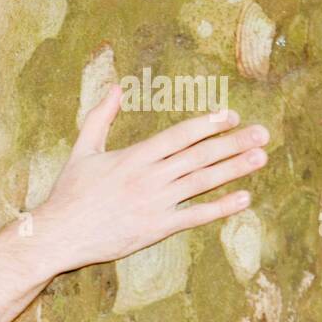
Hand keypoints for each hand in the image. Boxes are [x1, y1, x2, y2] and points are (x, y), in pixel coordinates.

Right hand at [32, 84, 269, 274]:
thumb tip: (114, 88)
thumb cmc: (68, 193)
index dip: (208, 124)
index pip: (179, 135)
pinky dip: (221, 207)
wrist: (59, 233)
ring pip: (202, 182)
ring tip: (261, 157)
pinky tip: (244, 198)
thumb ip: (100, 118)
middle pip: (199, 155)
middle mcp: (149, 177)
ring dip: (234, 169)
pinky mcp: (156, 228)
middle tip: (262, 133)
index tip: (231, 116)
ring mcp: (155, 203)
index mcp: (133, 156)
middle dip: (233, 142)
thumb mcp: (82, 150)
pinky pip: (195, 216)